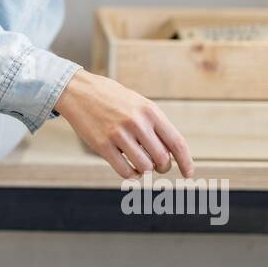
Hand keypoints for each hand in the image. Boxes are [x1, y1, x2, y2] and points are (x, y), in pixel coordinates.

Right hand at [54, 70, 193, 179]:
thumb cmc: (112, 99)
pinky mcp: (102, 145)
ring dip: (146, 170)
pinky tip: (131, 169)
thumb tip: (172, 154)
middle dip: (163, 167)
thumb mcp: (138, 104)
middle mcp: (136, 122)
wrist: (79, 91)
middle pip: (162, 159)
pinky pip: (125, 171)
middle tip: (158, 165)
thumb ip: (155, 125)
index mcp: (150, 111)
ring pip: (144, 167)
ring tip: (142, 165)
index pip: (176, 143)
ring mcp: (118, 134)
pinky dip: (132, 175)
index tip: (188, 175)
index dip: (186, 162)